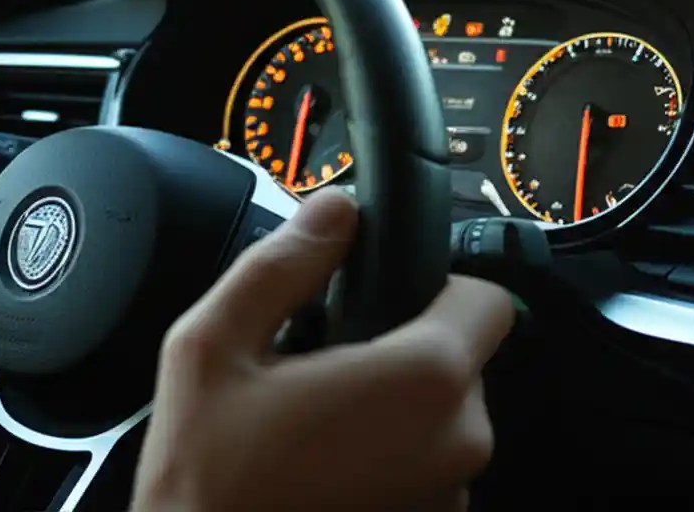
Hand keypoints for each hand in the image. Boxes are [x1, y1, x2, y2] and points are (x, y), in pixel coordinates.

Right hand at [133, 190, 514, 510]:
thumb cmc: (205, 477)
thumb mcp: (213, 345)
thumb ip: (283, 264)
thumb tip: (334, 210)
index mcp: (422, 381)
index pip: (488, 300)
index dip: (437, 286)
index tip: (381, 300)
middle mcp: (457, 444)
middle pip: (461, 359)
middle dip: (403, 350)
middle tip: (324, 366)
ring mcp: (448, 496)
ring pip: (441, 416)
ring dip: (394, 409)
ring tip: (315, 421)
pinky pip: (425, 466)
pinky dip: (389, 457)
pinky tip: (322, 462)